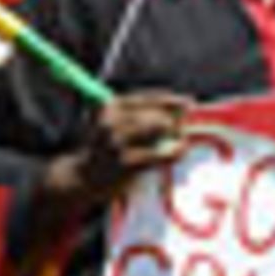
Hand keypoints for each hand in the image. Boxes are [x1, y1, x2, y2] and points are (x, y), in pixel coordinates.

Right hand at [40, 91, 193, 212]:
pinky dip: (174, 152)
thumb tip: (180, 110)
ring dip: (175, 136)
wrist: (85, 177)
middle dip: (172, 121)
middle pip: (154, 114)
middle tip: (181, 130)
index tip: (189, 102)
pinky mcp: (126, 162)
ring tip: (181, 142)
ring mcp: (117, 142)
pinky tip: (180, 152)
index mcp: (109, 106)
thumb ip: (142, 114)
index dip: (170, 100)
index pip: (145, 98)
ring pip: (158, 130)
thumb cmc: (107, 148)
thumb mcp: (115, 124)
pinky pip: (159, 154)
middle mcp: (110, 121)